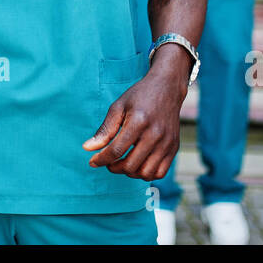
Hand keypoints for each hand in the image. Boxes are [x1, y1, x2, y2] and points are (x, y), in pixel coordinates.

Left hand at [82, 47, 190, 180]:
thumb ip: (104, 130)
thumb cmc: (139, 96)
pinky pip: (160, 172)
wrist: (167, 88)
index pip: (117, 150)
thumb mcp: (118, 107)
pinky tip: (138, 163)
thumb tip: (87, 148)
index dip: (101, 159)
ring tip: (123, 162)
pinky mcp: (174, 147)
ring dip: (130, 173)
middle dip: (114, 167)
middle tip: (108, 161)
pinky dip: (146, 173)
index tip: (93, 161)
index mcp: (139, 122)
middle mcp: (155, 134)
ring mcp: (167, 142)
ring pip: (145, 173)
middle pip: (130, 165)